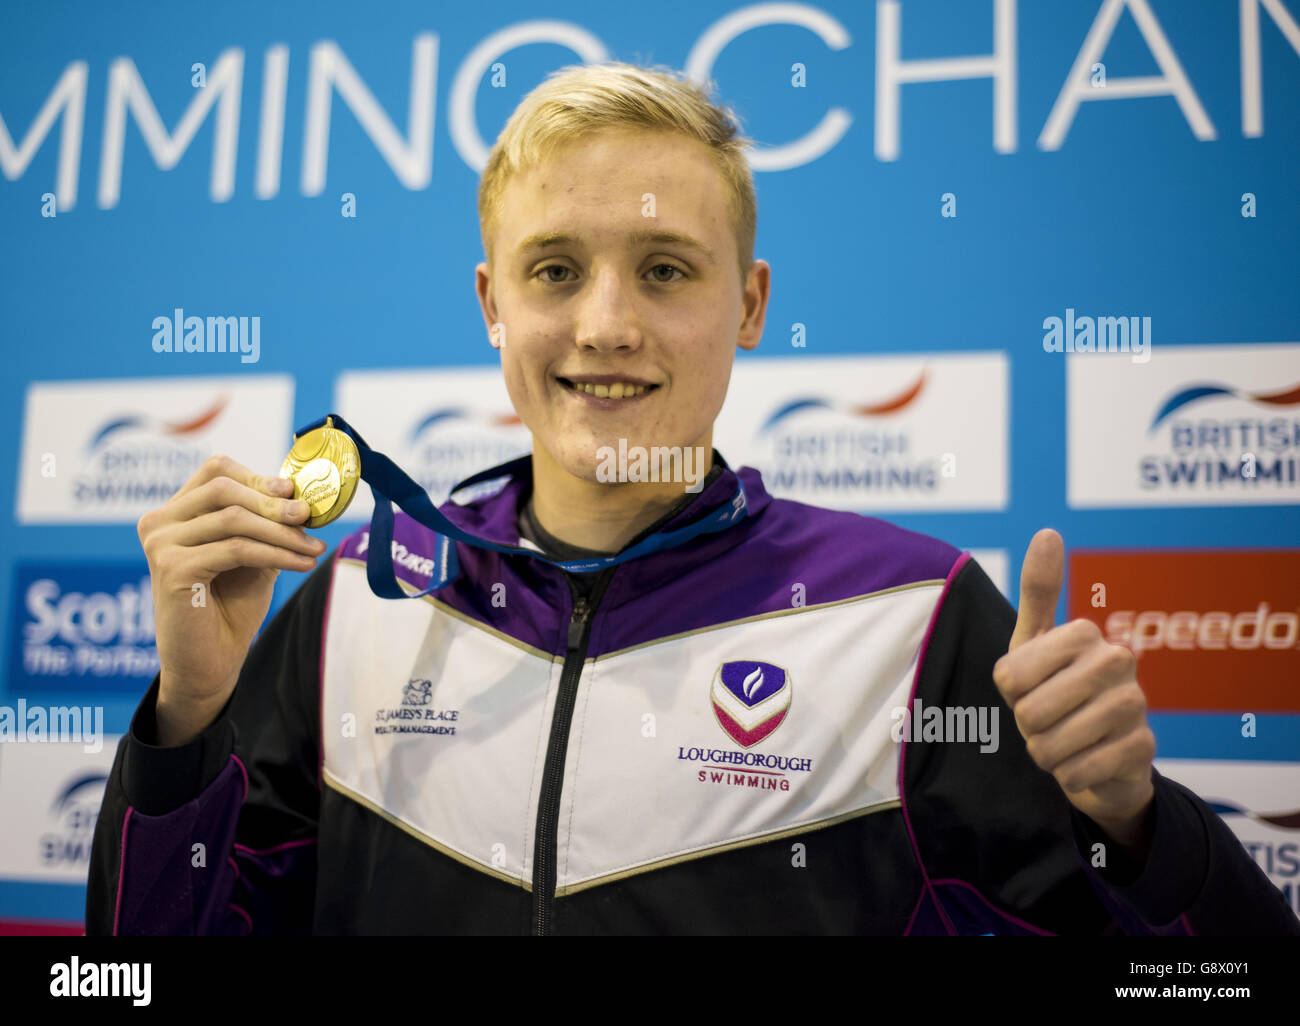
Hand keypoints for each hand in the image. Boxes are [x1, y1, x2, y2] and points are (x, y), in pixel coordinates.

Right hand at [137, 454, 325, 741]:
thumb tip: (301, 495)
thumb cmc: (230, 606)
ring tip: (314, 547)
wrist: (209, 661)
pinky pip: (236, 549)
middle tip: (310, 516)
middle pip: (223, 489)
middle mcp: (159, 522)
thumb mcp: (253, 553)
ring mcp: (160, 544)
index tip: (295, 492)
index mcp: (174, 512)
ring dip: (282, 532)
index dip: (258, 477)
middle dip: (273, 502)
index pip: (215, 471)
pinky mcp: (172, 569)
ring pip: (234, 519)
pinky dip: (276, 553)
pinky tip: (302, 563)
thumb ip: (266, 523)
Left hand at [992, 529, 1155, 850]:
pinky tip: (1084, 763)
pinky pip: (1080, 771)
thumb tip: (1049, 532)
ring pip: (1053, 744)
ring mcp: (1136, 704)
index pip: (1009, 676)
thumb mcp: (1033, 642)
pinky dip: (1070, 775)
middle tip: (1046, 720)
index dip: (1009, 692)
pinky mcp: (1144, 748)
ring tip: (1064, 741)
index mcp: (1084, 632)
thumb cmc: (1056, 689)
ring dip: (1047, 753)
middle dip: (1028, 727)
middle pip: (1030, 712)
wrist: (1099, 754)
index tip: (1028, 686)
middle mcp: (1117, 660)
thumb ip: (1038, 592)